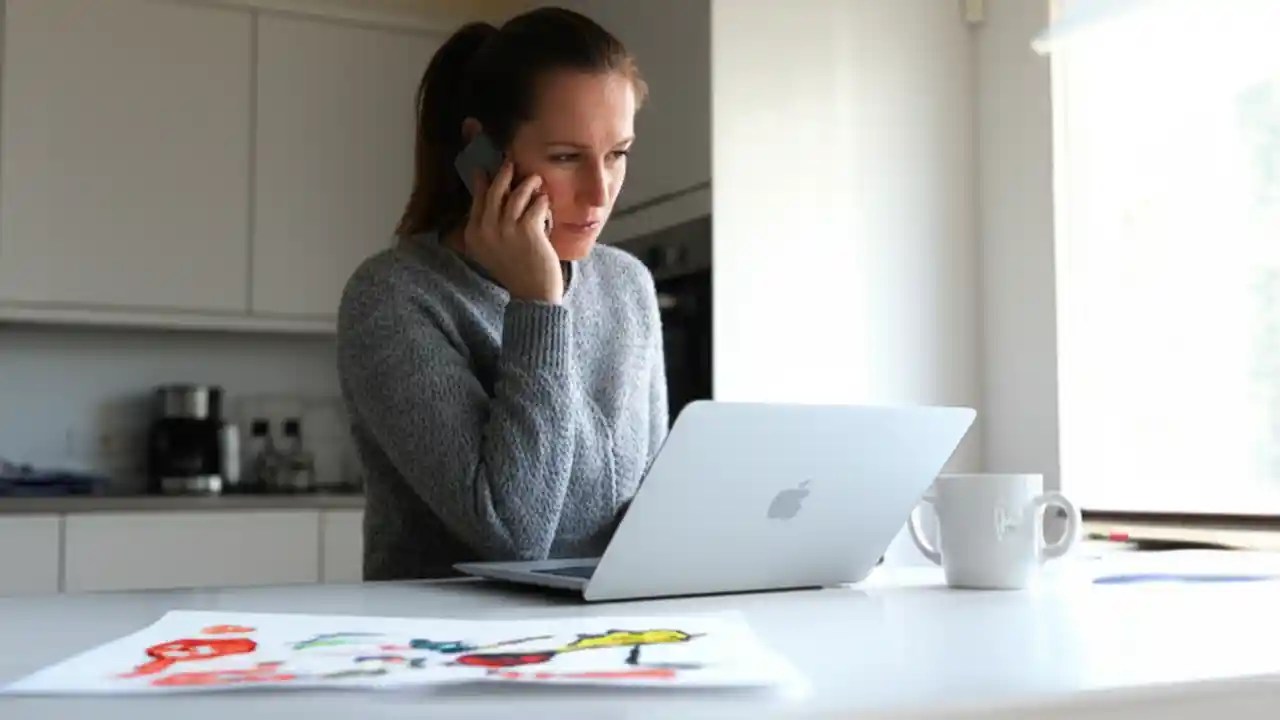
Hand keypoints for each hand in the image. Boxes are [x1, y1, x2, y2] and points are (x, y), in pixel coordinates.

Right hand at [463, 161, 561, 303]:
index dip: (481, 183)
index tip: (484, 170)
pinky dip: (541, 199)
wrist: (532, 293)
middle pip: (494, 192)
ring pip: (516, 195)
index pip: (477, 201)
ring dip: (527, 183)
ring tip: (535, 179)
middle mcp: (486, 230)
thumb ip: (487, 229)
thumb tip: (493, 200)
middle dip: (503, 174)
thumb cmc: (515, 272)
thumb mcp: (491, 251)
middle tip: (511, 163)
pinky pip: (535, 204)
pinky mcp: (528, 230)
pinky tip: (545, 198)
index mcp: (474, 235)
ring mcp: (506, 229)